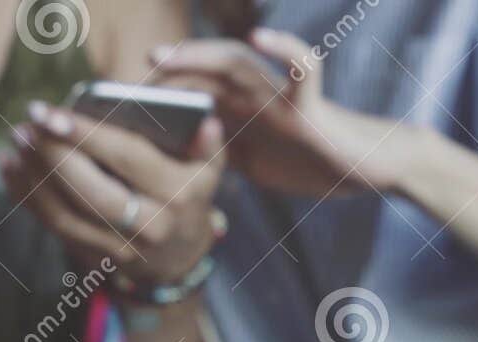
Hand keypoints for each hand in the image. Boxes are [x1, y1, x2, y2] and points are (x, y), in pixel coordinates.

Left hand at [0, 100, 224, 283]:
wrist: (177, 259)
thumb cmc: (186, 197)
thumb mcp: (207, 171)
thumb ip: (207, 144)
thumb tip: (204, 120)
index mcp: (177, 195)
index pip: (128, 159)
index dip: (87, 135)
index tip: (52, 113)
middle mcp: (150, 226)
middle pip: (93, 193)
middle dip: (54, 157)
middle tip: (27, 123)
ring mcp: (119, 248)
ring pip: (67, 215)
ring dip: (34, 177)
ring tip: (17, 138)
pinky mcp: (93, 257)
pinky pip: (53, 226)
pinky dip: (26, 196)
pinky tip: (9, 166)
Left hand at [151, 29, 403, 197]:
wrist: (360, 168)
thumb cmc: (304, 160)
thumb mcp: (247, 160)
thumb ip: (213, 151)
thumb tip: (166, 156)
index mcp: (238, 106)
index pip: (191, 87)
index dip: (155, 89)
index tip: (117, 99)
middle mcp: (255, 93)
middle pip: (203, 68)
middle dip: (165, 69)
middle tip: (127, 76)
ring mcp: (281, 96)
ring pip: (237, 62)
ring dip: (198, 56)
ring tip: (165, 57)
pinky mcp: (312, 106)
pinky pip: (303, 67)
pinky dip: (284, 48)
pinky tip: (260, 38)